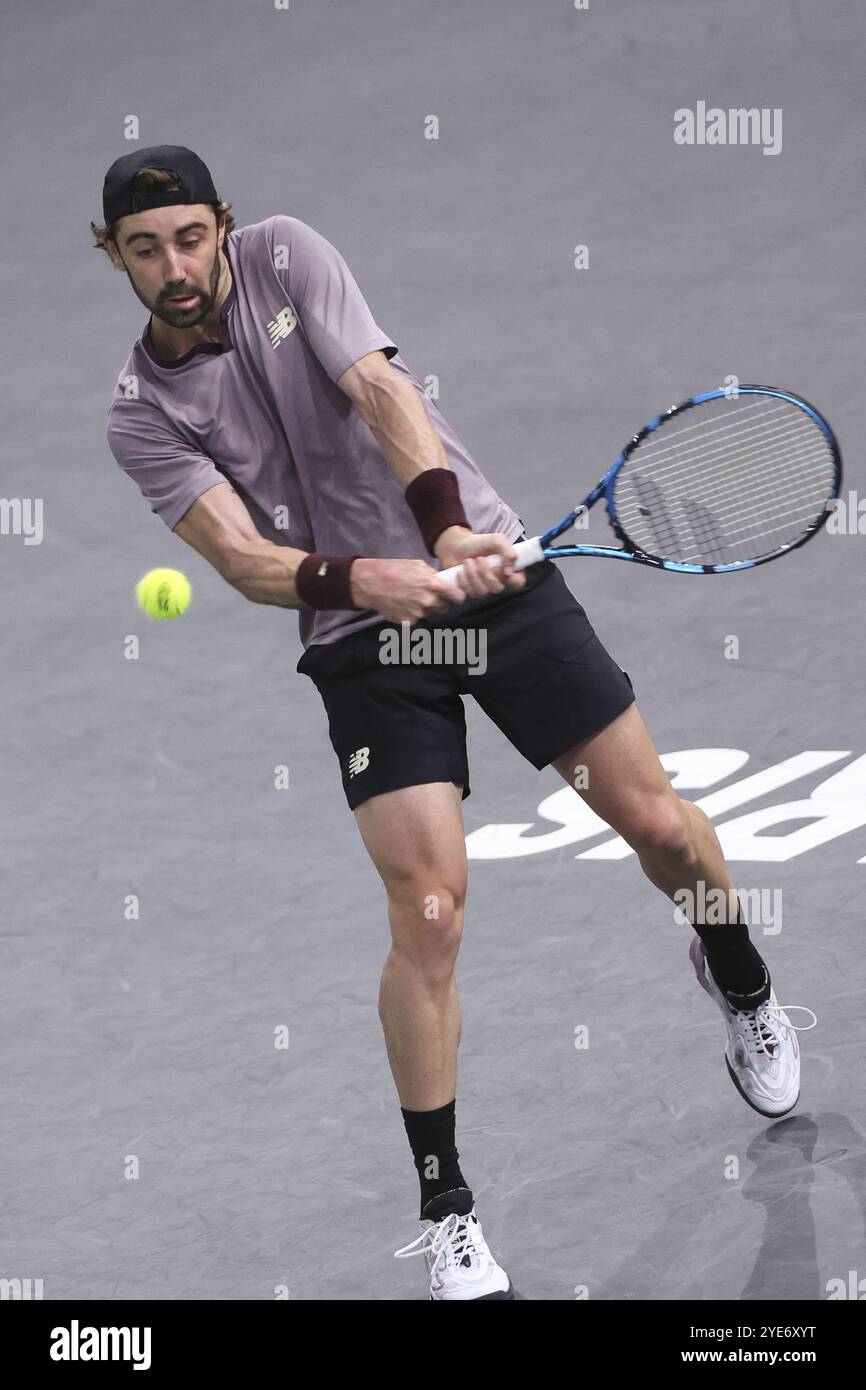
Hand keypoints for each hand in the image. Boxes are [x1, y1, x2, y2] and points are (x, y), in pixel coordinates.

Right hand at [349, 557, 468, 623]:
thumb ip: (433, 575)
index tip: (455, 597)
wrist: (371, 583)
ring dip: (424, 608)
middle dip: (438, 602)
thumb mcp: (417, 564)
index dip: (458, 597)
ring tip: (410, 597)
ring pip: (428, 613)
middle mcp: (427, 601)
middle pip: (443, 607)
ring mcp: (417, 613)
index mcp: (432, 584)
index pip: (457, 597)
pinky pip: (416, 619)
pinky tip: (402, 604)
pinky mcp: (408, 622)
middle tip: (427, 595)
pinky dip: (412, 613)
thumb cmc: (393, 570)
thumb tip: (443, 582)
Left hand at [432, 527, 527, 599]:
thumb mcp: (497, 540)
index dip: (513, 580)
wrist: (456, 545)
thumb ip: (508, 551)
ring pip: (481, 593)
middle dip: (485, 573)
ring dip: (472, 574)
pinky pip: (465, 597)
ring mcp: (482, 590)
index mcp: (507, 570)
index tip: (503, 570)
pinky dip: (461, 583)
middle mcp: (496, 582)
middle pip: (497, 588)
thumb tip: (509, 571)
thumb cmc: (478, 543)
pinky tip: (459, 573)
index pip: (518, 582)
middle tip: (478, 558)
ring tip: (467, 561)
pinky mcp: (467, 593)